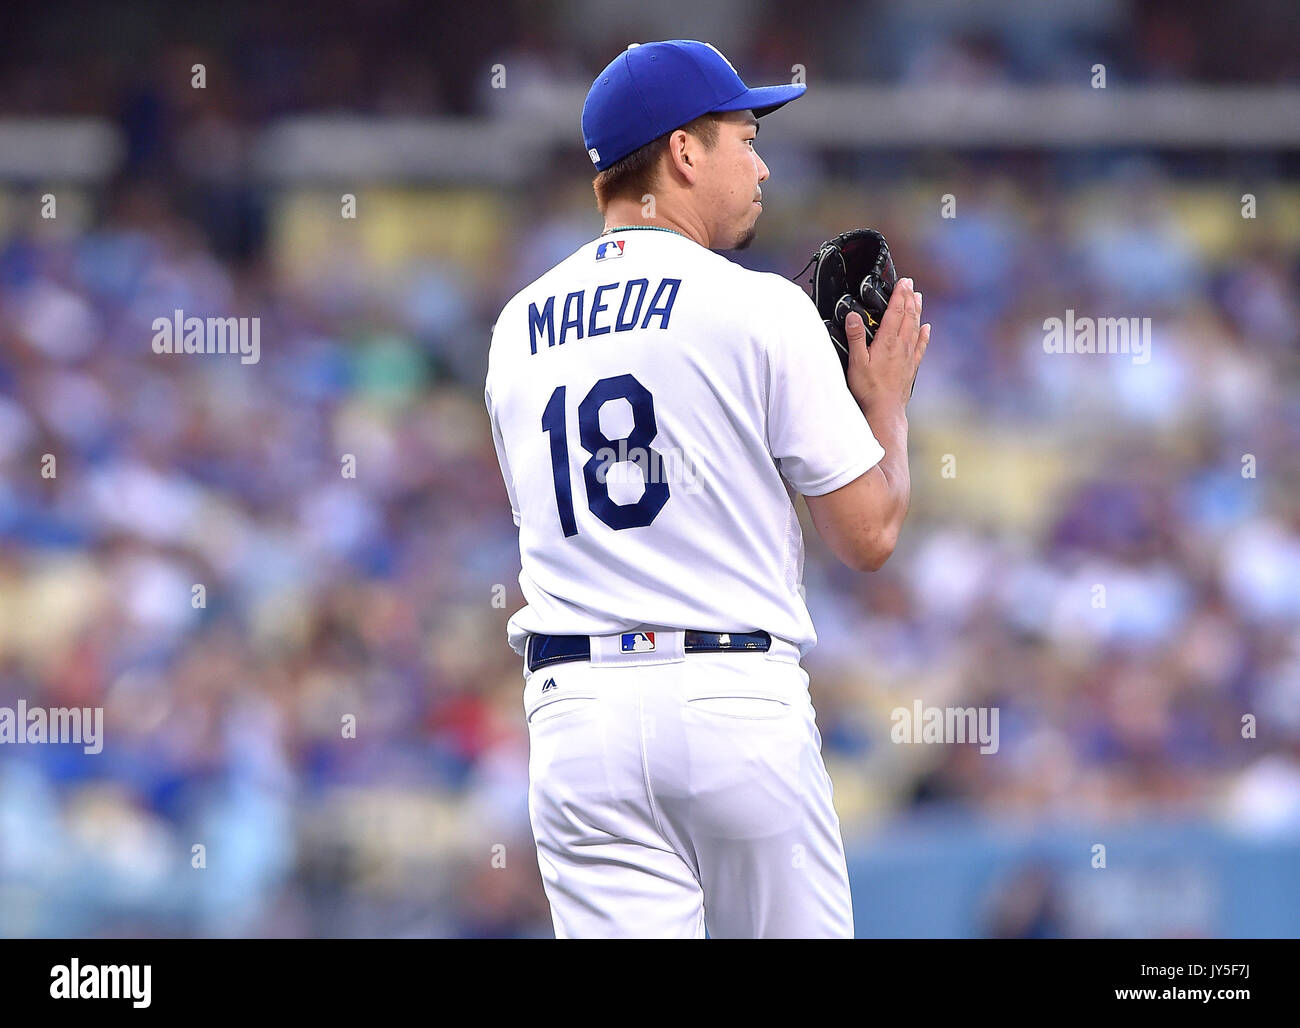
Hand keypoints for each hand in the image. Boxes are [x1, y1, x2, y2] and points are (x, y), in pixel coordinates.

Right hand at [845, 277, 929, 412]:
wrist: (885, 410)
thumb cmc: (869, 389)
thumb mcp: (856, 361)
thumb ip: (855, 337)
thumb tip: (853, 316)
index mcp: (887, 342)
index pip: (895, 312)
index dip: (899, 295)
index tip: (902, 282)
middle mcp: (901, 346)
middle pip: (908, 316)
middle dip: (909, 298)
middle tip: (910, 284)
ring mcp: (908, 356)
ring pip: (915, 327)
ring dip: (917, 311)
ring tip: (918, 298)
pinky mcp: (911, 367)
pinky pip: (921, 346)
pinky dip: (924, 334)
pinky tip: (927, 328)